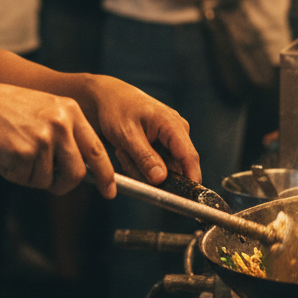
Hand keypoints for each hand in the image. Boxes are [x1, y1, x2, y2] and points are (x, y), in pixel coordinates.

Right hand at [0, 83, 115, 196]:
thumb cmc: (4, 111)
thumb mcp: (43, 112)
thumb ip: (64, 135)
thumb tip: (80, 170)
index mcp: (70, 110)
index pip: (97, 149)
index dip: (105, 174)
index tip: (109, 191)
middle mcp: (62, 122)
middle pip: (76, 173)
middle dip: (62, 184)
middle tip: (47, 181)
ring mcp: (45, 137)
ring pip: (48, 180)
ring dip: (31, 176)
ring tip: (14, 152)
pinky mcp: (26, 151)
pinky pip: (26, 179)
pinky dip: (13, 173)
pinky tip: (3, 152)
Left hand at [77, 75, 199, 184]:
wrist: (107, 98)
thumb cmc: (116, 109)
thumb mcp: (127, 135)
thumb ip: (145, 157)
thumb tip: (161, 178)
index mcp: (173, 125)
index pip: (189, 158)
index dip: (190, 181)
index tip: (183, 199)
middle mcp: (177, 131)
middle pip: (174, 167)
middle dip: (149, 171)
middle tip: (127, 158)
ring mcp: (170, 137)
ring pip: (163, 169)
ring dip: (140, 167)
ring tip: (125, 150)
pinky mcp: (163, 143)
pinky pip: (156, 164)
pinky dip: (139, 163)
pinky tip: (127, 150)